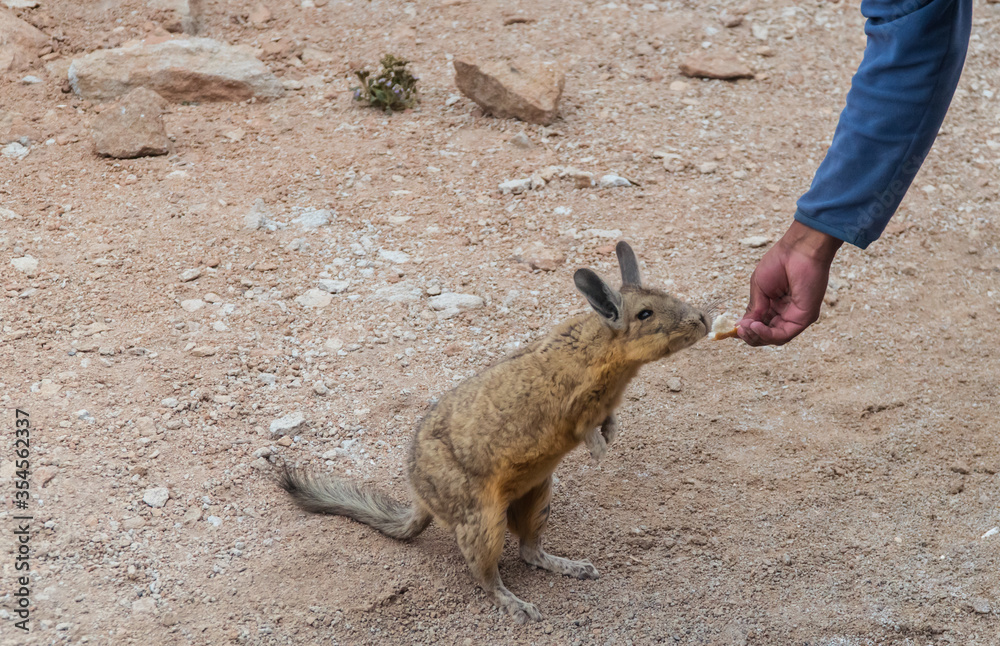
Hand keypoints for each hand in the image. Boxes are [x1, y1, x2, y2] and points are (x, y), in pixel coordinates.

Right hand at [737, 221, 842, 345]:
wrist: (798, 250)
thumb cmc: (779, 263)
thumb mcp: (759, 288)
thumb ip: (754, 309)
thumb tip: (742, 327)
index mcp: (775, 305)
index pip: (760, 325)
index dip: (747, 330)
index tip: (733, 330)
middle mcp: (786, 313)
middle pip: (767, 335)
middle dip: (750, 335)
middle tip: (739, 330)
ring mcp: (796, 316)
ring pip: (774, 338)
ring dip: (756, 337)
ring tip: (746, 328)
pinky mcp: (805, 317)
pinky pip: (784, 334)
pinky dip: (767, 334)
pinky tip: (755, 326)